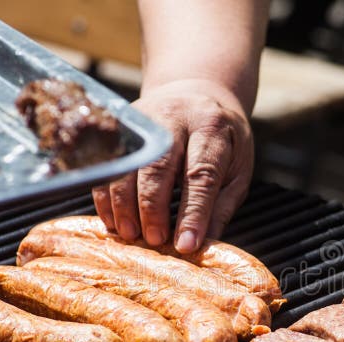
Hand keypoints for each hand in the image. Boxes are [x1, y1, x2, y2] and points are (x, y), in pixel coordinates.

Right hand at [93, 79, 253, 252]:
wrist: (196, 94)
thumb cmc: (221, 142)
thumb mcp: (237, 170)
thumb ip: (221, 207)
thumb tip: (203, 246)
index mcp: (211, 128)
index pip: (201, 175)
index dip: (193, 213)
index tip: (185, 245)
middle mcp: (175, 117)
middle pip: (158, 166)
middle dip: (153, 209)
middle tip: (154, 240)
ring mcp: (143, 118)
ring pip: (127, 164)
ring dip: (124, 204)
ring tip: (131, 234)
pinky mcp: (121, 125)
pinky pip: (108, 162)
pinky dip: (106, 195)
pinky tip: (114, 220)